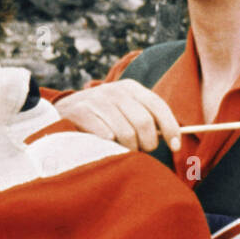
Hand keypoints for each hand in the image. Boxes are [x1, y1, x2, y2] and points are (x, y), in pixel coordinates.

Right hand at [54, 80, 181, 152]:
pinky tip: (103, 142)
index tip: (176, 147)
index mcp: (131, 88)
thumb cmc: (103, 117)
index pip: (158, 106)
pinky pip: (105, 134)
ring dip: (127, 148)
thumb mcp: (125, 110)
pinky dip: (108, 143)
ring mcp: (96, 99)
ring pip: (125, 133)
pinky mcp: (80, 111)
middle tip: (140, 150)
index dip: (171, 128)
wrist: (63, 111)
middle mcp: (115, 91)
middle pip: (144, 123)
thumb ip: (147, 119)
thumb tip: (176, 140)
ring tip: (121, 149)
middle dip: (147, 143)